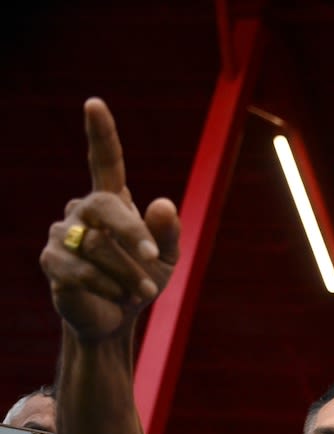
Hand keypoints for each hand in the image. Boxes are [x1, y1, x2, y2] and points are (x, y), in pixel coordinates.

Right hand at [40, 98, 179, 340]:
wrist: (116, 318)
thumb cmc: (142, 280)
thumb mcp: (167, 259)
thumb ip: (168, 232)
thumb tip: (162, 203)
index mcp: (112, 201)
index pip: (104, 161)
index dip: (100, 133)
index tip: (94, 103)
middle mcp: (82, 209)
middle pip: (105, 205)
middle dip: (133, 232)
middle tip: (153, 257)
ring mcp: (63, 233)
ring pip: (98, 246)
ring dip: (127, 272)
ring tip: (141, 291)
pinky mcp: (52, 261)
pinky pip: (80, 269)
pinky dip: (106, 285)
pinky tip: (115, 295)